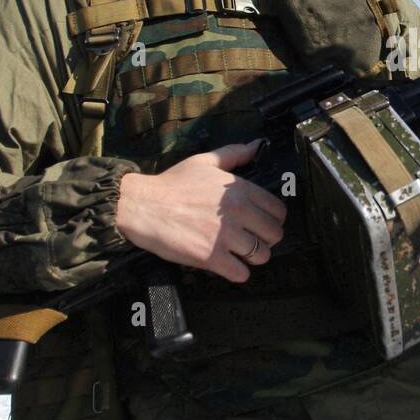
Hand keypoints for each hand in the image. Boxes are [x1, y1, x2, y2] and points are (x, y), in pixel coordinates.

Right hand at [115, 139, 286, 282]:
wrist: (141, 206)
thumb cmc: (172, 184)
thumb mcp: (205, 162)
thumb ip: (234, 154)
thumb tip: (257, 145)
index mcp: (239, 190)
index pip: (277, 210)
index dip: (273, 219)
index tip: (262, 223)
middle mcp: (238, 212)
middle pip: (274, 234)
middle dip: (266, 239)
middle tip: (252, 240)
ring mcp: (225, 236)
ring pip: (261, 255)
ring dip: (253, 257)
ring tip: (241, 254)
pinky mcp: (211, 257)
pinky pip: (241, 274)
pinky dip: (238, 273)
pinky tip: (229, 265)